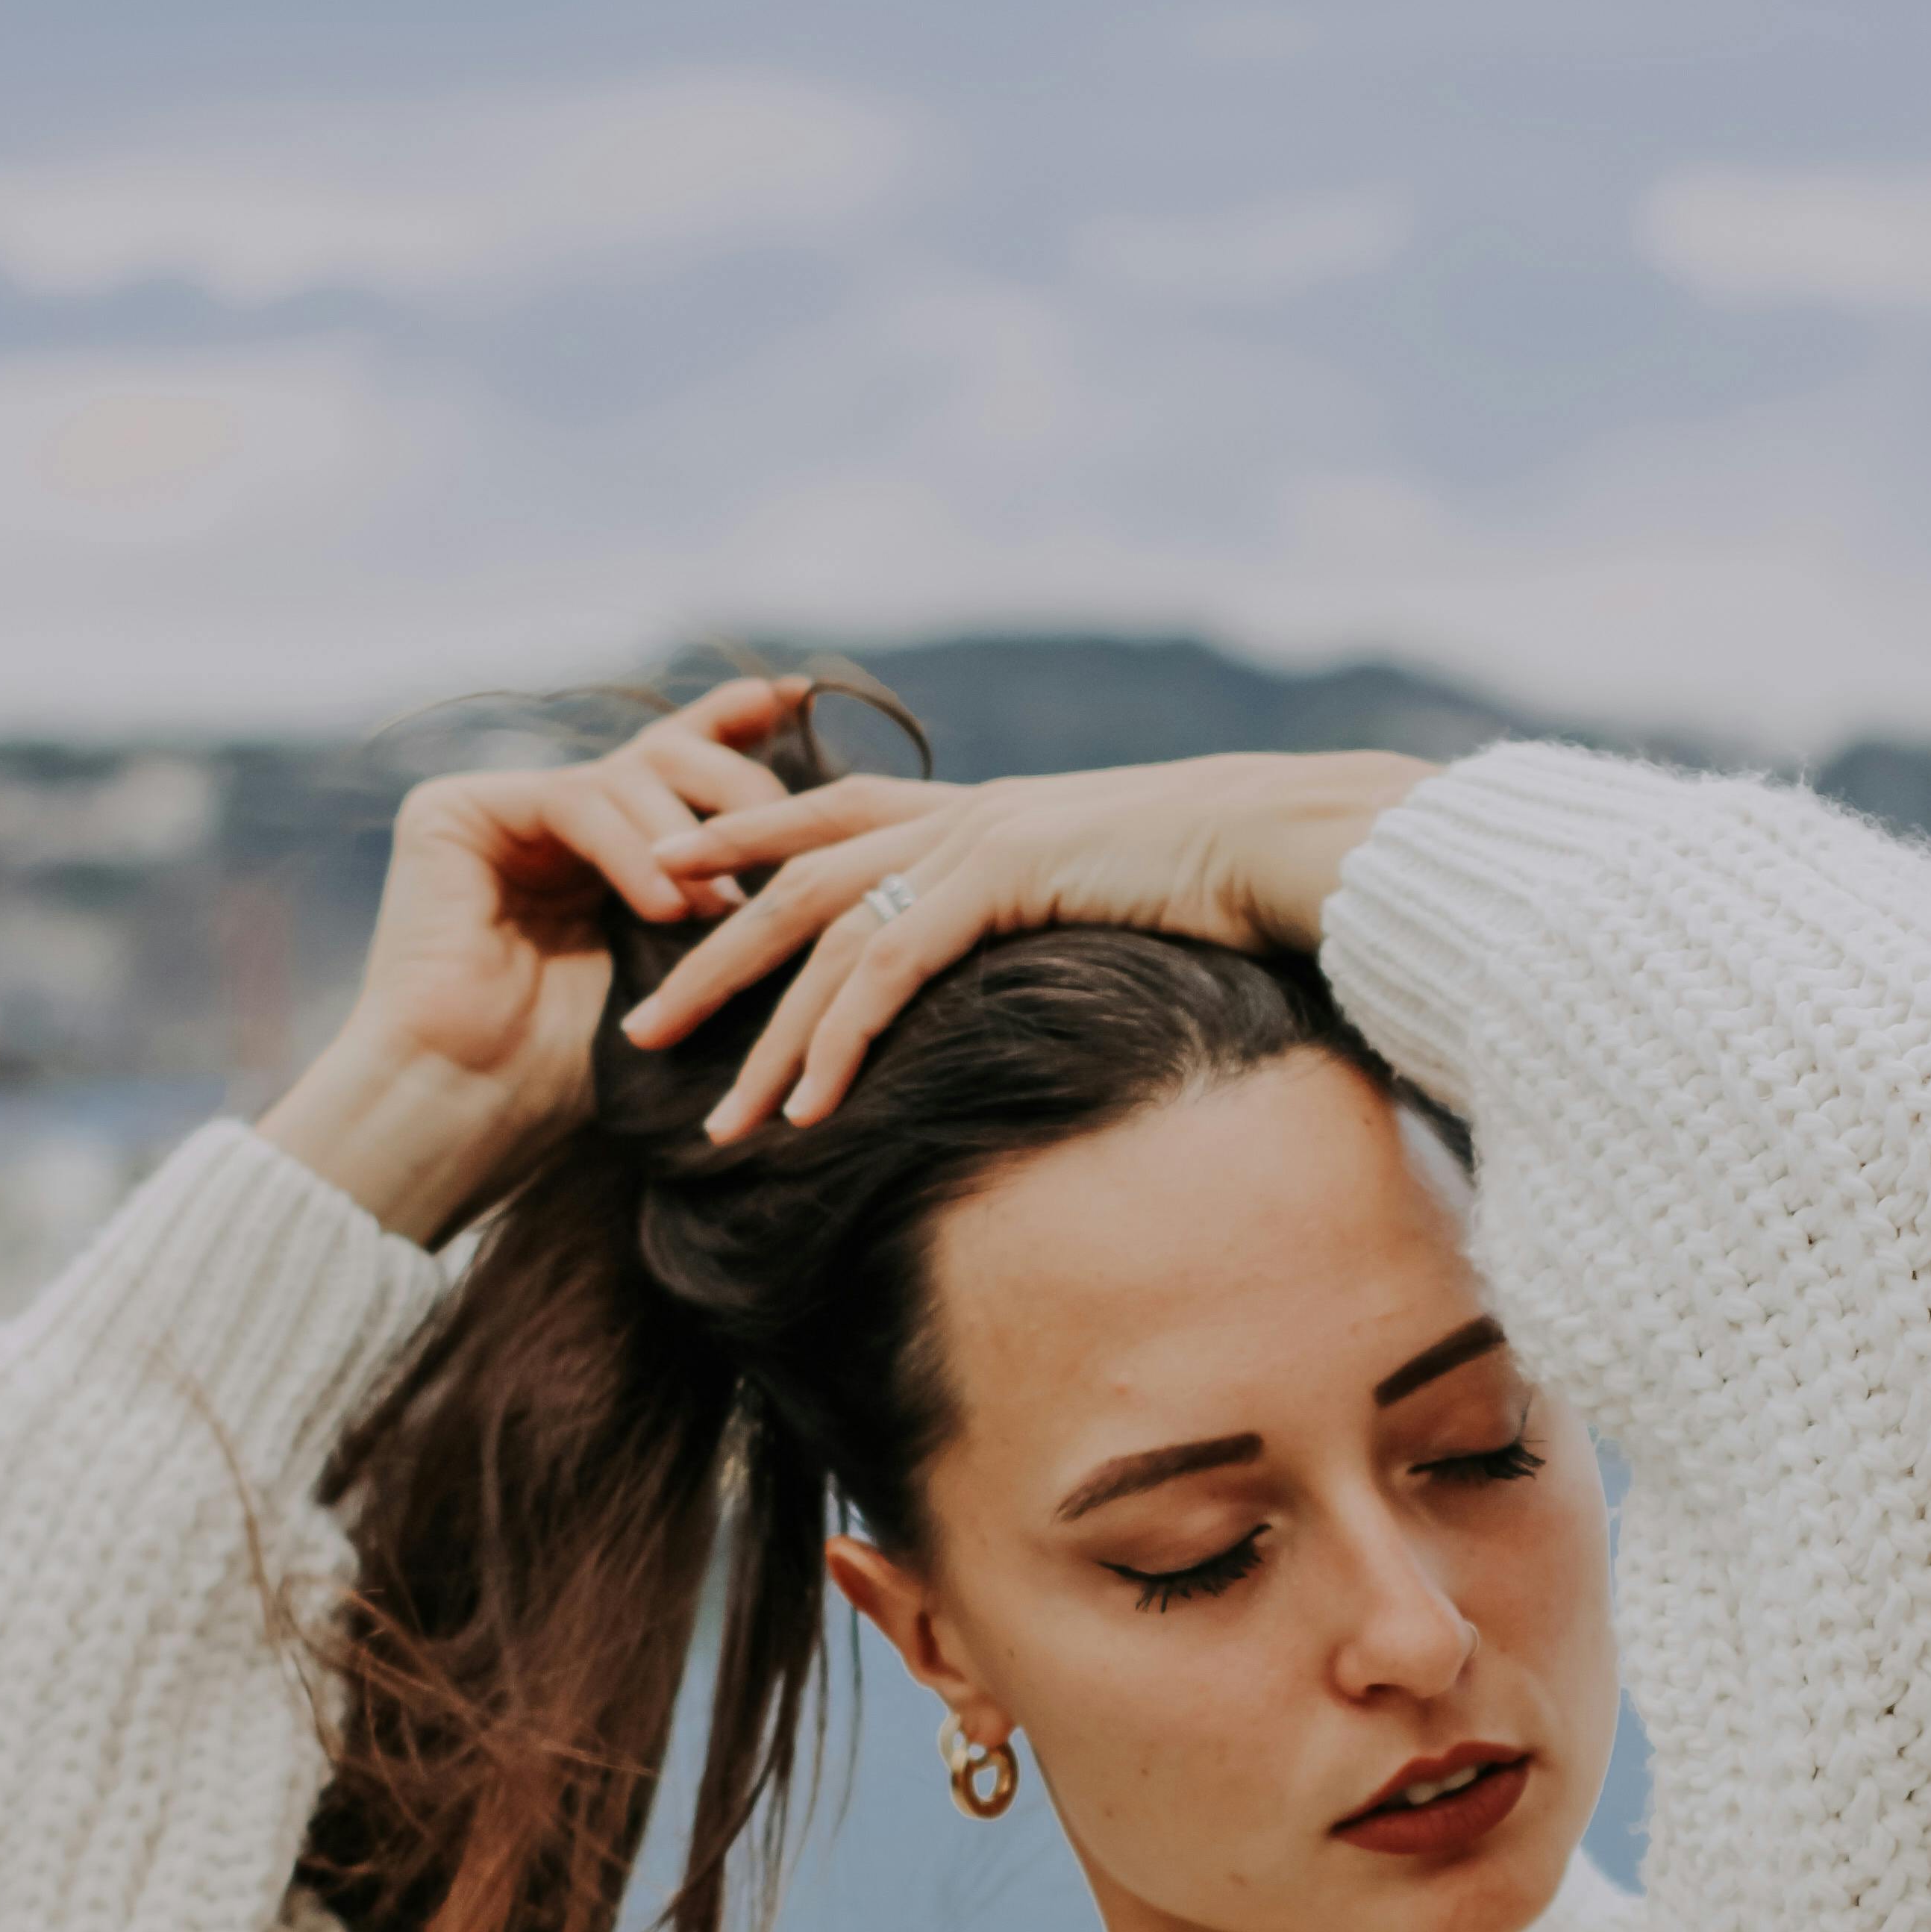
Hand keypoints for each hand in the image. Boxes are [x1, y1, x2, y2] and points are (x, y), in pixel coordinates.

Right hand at [260, 678, 798, 1236]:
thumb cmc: (575, 1075)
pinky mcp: (451, 813)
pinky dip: (629, 851)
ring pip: (623, 773)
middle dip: (733, 783)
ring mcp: (498, 811)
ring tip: (722, 910)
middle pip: (661, 754)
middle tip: (783, 833)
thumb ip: (716, 902)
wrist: (472, 1110)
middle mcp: (549, 821)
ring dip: (685, 839)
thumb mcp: (679, 975)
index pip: (677, 769)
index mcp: (602, 853)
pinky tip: (666, 908)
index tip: (797, 695)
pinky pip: (571, 800)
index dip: (735, 725)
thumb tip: (809, 852)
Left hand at [623, 749, 1433, 1135]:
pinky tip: (804, 1109)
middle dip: (704, 958)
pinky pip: (890, 970)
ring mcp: (975, 841)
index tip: (662, 897)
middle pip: (787, 883)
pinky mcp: (1002, 877)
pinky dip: (838, 1043)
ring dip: (761, 1037)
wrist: (1291, 839)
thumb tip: (1020, 969)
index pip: (821, 822)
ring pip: (825, 940)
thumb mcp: (1106, 893)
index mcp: (973, 812)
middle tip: (639, 1032)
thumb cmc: (1222, 880)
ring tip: (713, 1119)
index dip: (733, 851)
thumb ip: (1040, 917)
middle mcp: (957, 816)